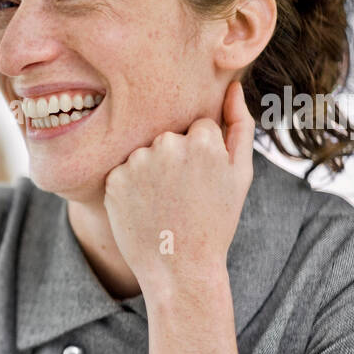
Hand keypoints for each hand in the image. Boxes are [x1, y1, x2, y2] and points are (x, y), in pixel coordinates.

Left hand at [102, 81, 254, 294]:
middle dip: (175, 159)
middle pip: (169, 136)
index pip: (198, 127)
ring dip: (152, 171)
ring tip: (164, 204)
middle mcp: (167, 144)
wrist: (180, 268)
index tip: (203, 181)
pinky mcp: (113, 180)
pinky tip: (144, 209)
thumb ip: (240, 125)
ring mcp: (137, 162)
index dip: (202, 155)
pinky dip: (131, 186)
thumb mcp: (239, 174)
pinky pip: (123, 170)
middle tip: (183, 196)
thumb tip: (233, 86)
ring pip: (145, 152)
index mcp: (202, 139)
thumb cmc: (215, 221)